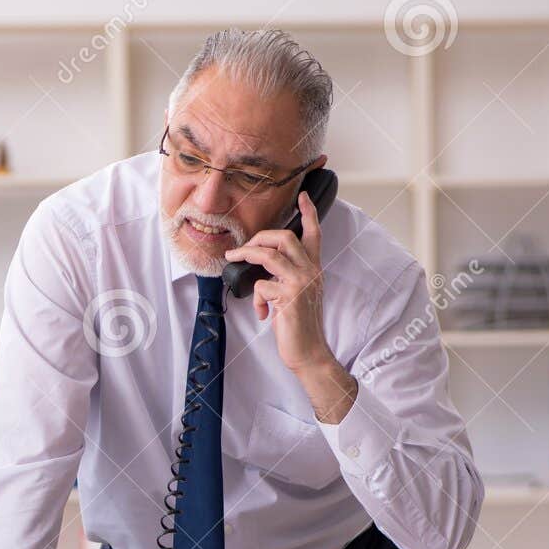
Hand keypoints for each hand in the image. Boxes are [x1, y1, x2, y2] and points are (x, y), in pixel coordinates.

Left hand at [225, 190, 331, 374]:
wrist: (308, 352)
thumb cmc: (298, 325)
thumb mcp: (296, 294)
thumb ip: (287, 277)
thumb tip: (262, 267)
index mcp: (314, 269)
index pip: (314, 234)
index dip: (309, 212)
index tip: (301, 196)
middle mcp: (310, 271)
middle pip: (284, 237)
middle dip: (258, 237)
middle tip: (242, 248)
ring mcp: (301, 283)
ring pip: (269, 255)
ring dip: (246, 255)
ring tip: (234, 259)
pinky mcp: (290, 298)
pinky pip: (261, 286)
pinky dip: (255, 299)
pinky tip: (262, 313)